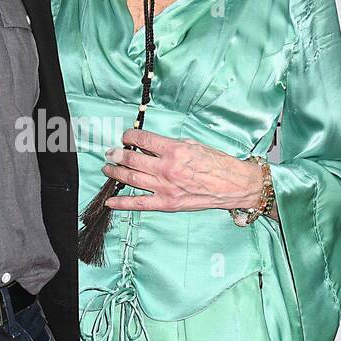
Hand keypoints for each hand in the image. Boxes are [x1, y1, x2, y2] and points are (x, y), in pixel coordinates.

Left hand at [101, 127, 276, 216]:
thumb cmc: (216, 163)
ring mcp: (165, 188)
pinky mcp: (167, 203)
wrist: (233, 185)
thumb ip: (169, 145)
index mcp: (174, 150)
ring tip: (107, 168)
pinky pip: (139, 203)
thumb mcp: (193, 145)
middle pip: (131, 160)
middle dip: (116, 154)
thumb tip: (149, 146)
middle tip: (110, 152)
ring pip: (131, 179)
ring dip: (115, 172)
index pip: (142, 140)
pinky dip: (122, 203)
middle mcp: (166, 169)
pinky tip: (110, 201)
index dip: (129, 136)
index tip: (126, 136)